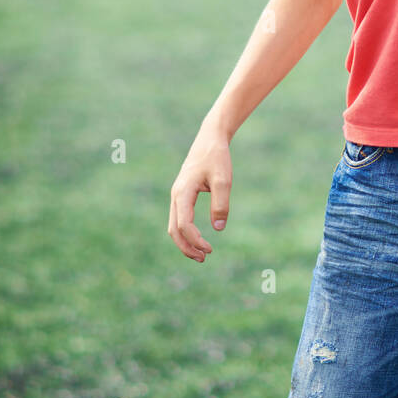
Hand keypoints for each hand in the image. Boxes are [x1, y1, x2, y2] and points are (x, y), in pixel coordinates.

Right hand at [168, 120, 232, 261]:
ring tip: (202, 254)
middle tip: (204, 259)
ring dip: (185, 242)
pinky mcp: (182, 195)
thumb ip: (221, 204)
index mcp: (183, 192)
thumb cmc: (217, 157)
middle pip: (174, 229)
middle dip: (186, 247)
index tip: (210, 249)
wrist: (210, 139)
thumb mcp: (223, 180)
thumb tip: (218, 229)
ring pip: (174, 225)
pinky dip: (186, 232)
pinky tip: (198, 238)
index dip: (195, 240)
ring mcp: (177, 195)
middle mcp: (176, 195)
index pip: (184, 224)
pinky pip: (179, 218)